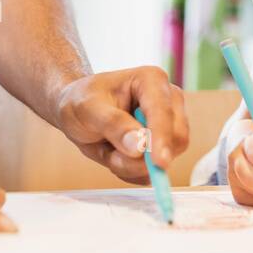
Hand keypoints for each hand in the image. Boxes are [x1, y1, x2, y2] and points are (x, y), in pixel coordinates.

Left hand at [55, 66, 188, 182]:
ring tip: (109, 150)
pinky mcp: (162, 146)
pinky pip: (154, 172)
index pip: (164, 112)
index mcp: (152, 80)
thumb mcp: (87, 109)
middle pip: (177, 138)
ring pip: (166, 159)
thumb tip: (140, 147)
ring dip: (133, 165)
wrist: (76, 110)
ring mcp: (168, 125)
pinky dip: (132, 172)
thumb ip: (113, 124)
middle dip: (144, 157)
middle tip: (112, 156)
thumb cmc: (81, 101)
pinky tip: (116, 156)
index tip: (158, 163)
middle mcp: (168, 100)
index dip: (162, 138)